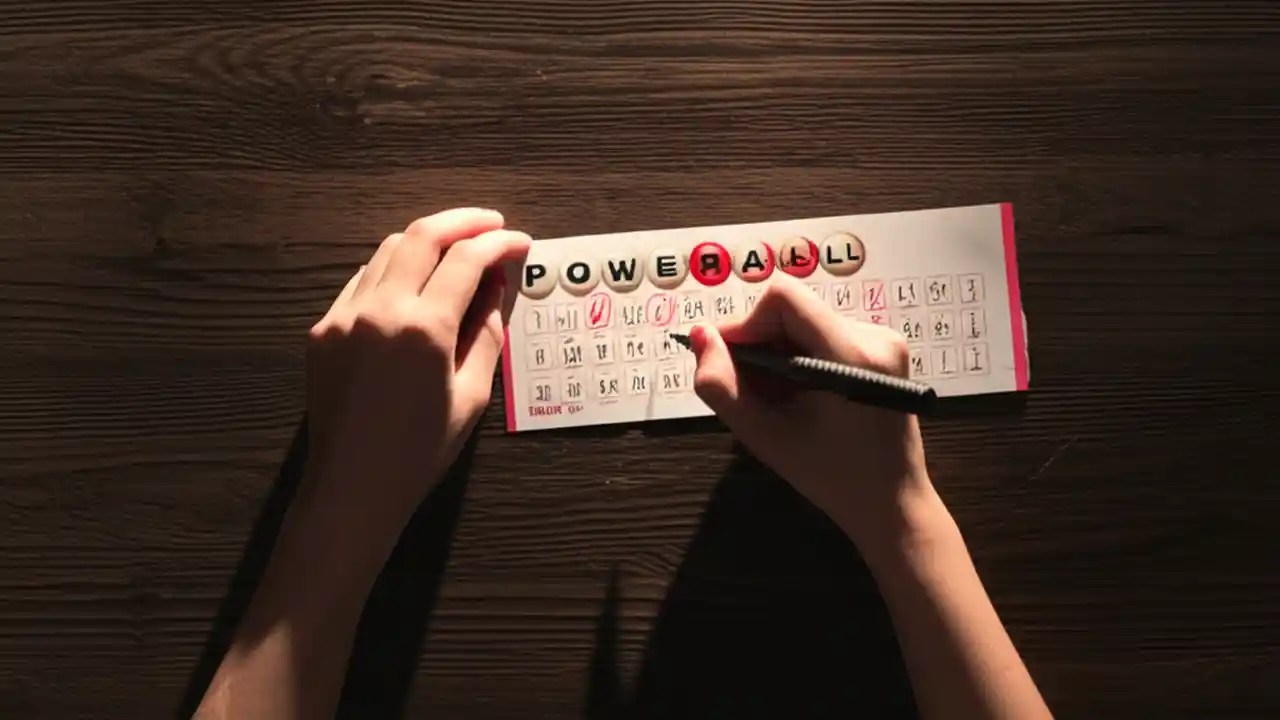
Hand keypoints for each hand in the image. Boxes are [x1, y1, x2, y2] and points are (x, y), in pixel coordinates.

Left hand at [306, 207, 530, 514]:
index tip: (519, 242)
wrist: (352, 486)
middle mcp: (380, 309)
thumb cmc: (421, 450)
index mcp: (424, 328)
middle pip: (423, 235)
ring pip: (388, 250)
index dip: (499, 243)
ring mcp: (345, 316)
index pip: (467, 260)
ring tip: (456, 249)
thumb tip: (495, 288)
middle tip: (491, 224)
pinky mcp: (323, 329)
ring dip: (426, 240)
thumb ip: (486, 334)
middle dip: (463, 222)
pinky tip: (414, 282)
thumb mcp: (472, 395)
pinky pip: (362, 281)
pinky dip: (394, 269)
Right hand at [689, 273, 932, 546]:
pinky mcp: (886, 346)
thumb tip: (700, 334)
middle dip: (762, 343)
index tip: (731, 362)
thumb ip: (720, 385)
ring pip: (807, 321)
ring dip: (781, 352)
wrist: (891, 500)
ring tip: (781, 398)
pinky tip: (804, 394)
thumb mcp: (763, 435)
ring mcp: (885, 338)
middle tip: (753, 390)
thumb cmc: (828, 475)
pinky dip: (803, 355)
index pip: (782, 298)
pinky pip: (826, 332)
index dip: (745, 323)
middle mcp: (874, 335)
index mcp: (849, 354)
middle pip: (794, 309)